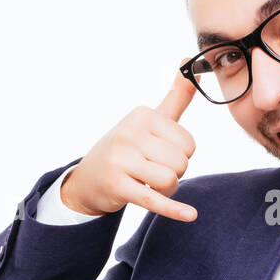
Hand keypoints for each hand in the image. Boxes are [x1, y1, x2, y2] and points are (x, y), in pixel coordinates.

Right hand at [61, 64, 198, 220]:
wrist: (88, 179)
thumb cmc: (128, 148)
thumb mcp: (150, 121)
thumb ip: (176, 97)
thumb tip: (190, 64)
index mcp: (142, 115)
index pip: (189, 144)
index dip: (181, 156)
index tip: (160, 155)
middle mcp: (129, 133)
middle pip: (181, 164)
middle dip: (174, 174)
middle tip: (152, 171)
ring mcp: (120, 159)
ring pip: (170, 181)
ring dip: (167, 191)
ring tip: (148, 184)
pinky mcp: (116, 186)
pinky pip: (154, 201)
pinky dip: (173, 210)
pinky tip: (190, 215)